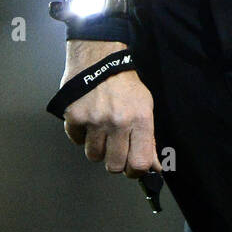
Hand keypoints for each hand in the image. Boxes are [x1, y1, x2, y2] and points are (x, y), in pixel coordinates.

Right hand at [61, 39, 160, 178]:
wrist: (99, 60)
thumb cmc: (125, 85)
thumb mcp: (145, 108)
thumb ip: (149, 139)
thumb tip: (155, 167)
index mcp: (140, 119)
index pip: (140, 163)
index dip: (136, 171)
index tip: (133, 167)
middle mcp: (118, 122)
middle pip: (115, 166)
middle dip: (115, 161)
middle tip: (116, 147)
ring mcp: (95, 120)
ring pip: (94, 156)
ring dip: (97, 148)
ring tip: (101, 130)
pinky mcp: (75, 117)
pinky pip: (77, 141)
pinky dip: (82, 135)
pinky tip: (88, 119)